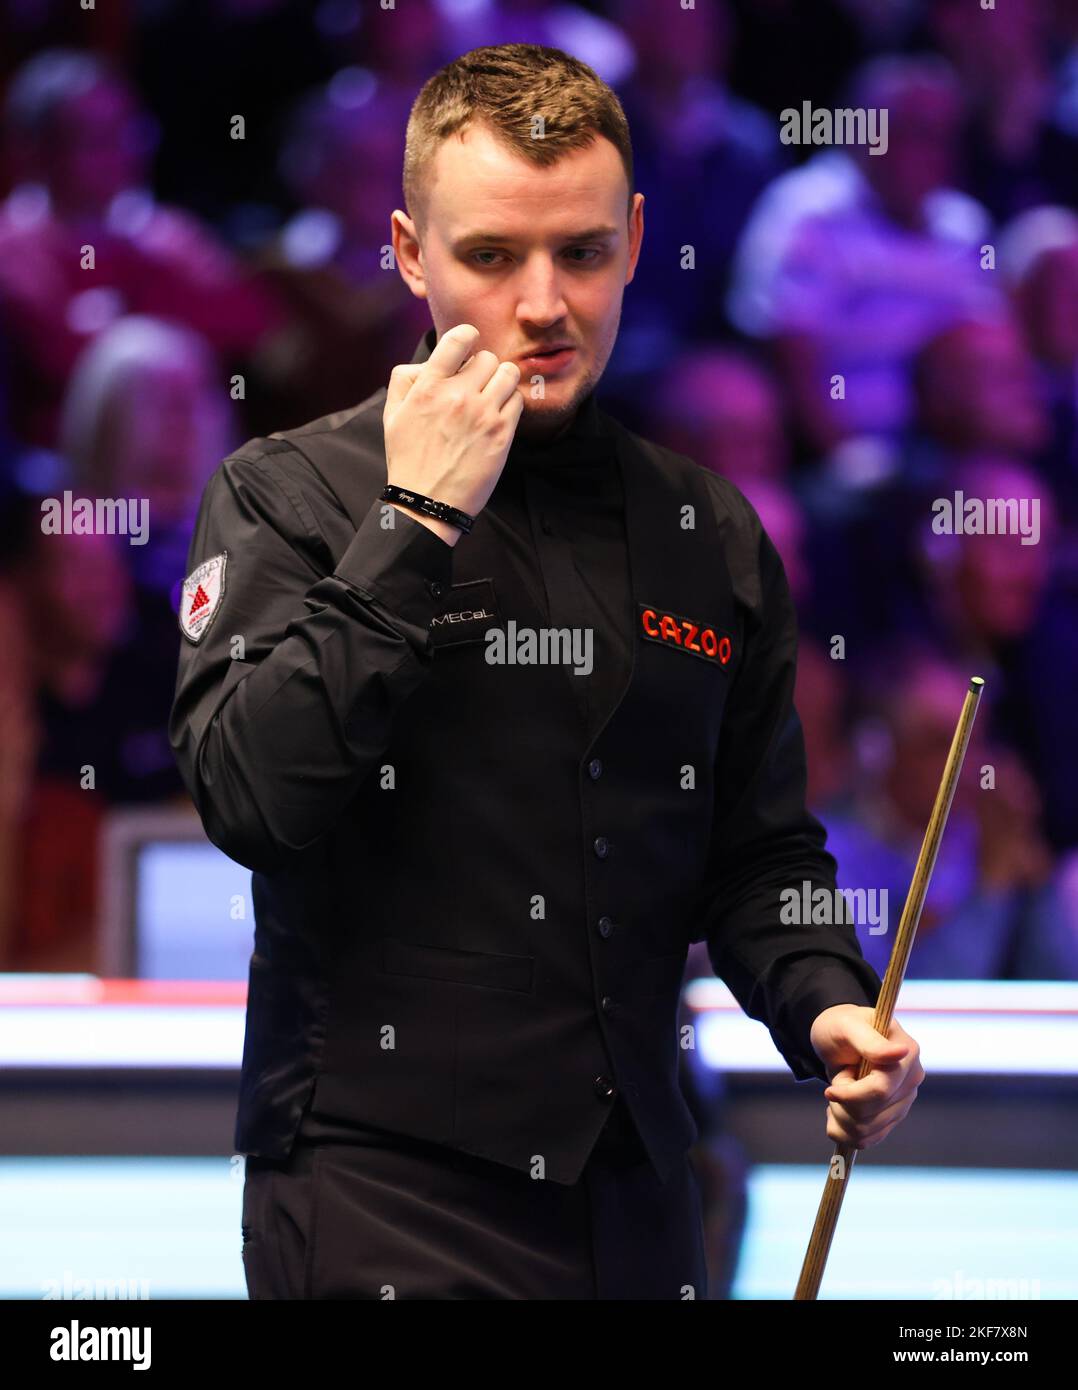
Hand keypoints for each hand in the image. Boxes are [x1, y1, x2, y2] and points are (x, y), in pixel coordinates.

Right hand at [382, 323, 523, 542]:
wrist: (427, 502)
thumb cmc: (409, 459)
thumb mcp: (392, 415)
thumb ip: (404, 380)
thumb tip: (428, 361)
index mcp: (428, 388)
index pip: (457, 340)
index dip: (467, 336)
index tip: (469, 343)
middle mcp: (457, 396)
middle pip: (487, 357)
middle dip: (483, 368)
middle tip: (477, 384)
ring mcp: (482, 414)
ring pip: (508, 374)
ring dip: (501, 381)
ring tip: (491, 396)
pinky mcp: (501, 433)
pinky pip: (517, 400)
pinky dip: (510, 403)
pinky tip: (497, 415)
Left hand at [810, 1004, 924, 1149]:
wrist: (836, 1039)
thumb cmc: (840, 1026)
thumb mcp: (847, 1026)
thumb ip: (870, 1041)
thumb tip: (900, 1053)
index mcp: (907, 1054)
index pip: (880, 1090)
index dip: (850, 1095)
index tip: (829, 1091)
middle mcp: (911, 1081)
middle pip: (871, 1115)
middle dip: (842, 1105)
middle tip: (835, 1084)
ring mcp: (904, 1101)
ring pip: (867, 1131)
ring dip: (840, 1117)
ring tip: (837, 1094)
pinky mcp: (892, 1117)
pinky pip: (866, 1139)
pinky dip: (844, 1131)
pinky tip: (837, 1111)